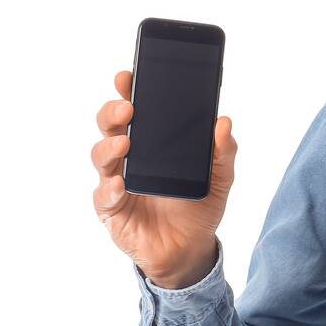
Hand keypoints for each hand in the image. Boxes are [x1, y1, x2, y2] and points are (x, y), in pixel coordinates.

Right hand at [92, 69, 236, 287]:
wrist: (190, 249)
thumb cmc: (199, 207)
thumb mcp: (220, 178)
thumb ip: (223, 152)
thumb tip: (224, 122)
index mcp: (152, 143)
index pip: (136, 110)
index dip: (129, 91)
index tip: (129, 76)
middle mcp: (130, 157)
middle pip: (111, 127)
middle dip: (114, 113)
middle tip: (129, 108)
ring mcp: (117, 181)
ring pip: (101, 156)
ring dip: (109, 147)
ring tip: (125, 144)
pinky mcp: (112, 209)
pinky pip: (104, 196)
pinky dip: (110, 188)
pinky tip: (120, 184)